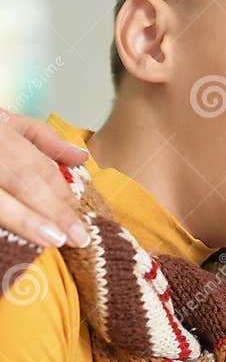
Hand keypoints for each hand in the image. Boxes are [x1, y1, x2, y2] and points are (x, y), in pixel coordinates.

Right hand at [0, 109, 88, 247]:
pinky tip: (15, 240)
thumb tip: (81, 157)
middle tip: (77, 239)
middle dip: (51, 211)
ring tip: (52, 241)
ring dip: (24, 221)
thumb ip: (43, 140)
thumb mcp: (5, 120)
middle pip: (21, 181)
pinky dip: (2, 223)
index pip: (35, 167)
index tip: (80, 221)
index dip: (60, 195)